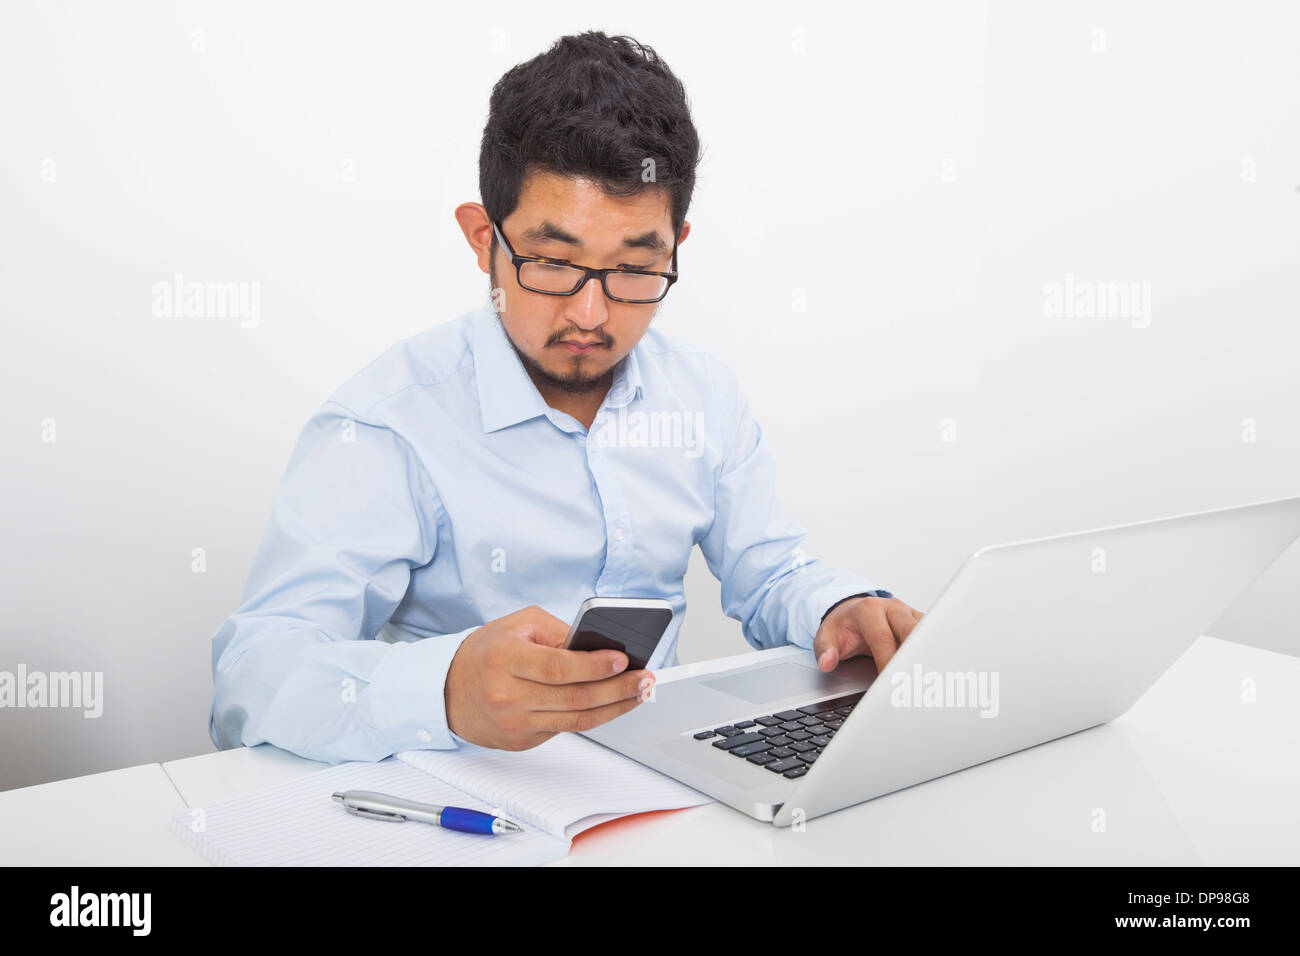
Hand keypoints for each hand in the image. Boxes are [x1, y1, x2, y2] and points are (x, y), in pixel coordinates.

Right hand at [444, 605, 654, 750]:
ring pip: (576, 720)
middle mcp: (508, 695)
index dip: (595, 666)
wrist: (446, 690)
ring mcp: (514, 723)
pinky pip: (564, 728)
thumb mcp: (517, 625)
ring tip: (638, 693)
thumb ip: (558, 632)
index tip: (623, 660)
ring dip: (614, 708)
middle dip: (618, 689)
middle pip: (575, 698)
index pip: (559, 667)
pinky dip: (591, 716)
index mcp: (505, 659)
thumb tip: (598, 647)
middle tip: (645, 679)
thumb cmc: (483, 652)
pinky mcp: (521, 741)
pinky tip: (611, 704)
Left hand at [813, 595, 924, 673]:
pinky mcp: (919, 620)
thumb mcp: (826, 637)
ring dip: (927, 655)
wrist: (852, 613)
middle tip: (915, 684)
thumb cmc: (842, 627)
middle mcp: (891, 608)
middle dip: (913, 658)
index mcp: (868, 610)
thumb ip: (825, 651)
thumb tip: (827, 663)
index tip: (890, 682)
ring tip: (928, 679)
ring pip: (925, 632)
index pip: (882, 638)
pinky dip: (933, 651)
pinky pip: (932, 634)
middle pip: (910, 632)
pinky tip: (935, 670)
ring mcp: (908, 612)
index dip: (887, 661)